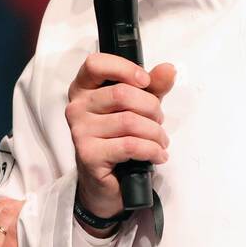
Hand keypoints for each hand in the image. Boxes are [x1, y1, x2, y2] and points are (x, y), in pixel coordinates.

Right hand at [66, 53, 176, 224]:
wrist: (106, 182)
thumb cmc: (119, 138)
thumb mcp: (138, 107)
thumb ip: (153, 86)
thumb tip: (168, 70)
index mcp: (83, 89)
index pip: (96, 64)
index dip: (125, 69)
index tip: (145, 81)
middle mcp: (76, 108)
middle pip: (122, 94)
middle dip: (152, 108)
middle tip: (159, 122)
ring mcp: (80, 132)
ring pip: (130, 121)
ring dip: (155, 133)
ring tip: (160, 141)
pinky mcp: (89, 154)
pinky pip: (130, 145)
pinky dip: (152, 150)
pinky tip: (157, 155)